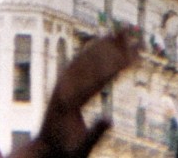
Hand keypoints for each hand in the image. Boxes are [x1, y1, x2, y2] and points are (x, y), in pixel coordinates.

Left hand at [18, 28, 139, 157]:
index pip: (96, 80)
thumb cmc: (65, 152)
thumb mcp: (80, 150)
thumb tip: (110, 119)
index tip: (132, 57)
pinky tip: (103, 42)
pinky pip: (79, 63)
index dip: (116, 67)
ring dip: (103, 44)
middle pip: (91, 63)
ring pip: (84, 59)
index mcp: (68, 103)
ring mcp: (62, 84)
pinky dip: (92, 51)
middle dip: (112, 48)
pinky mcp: (63, 84)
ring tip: (121, 31)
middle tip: (131, 35)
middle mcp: (64, 88)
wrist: (45, 150)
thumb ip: (94, 135)